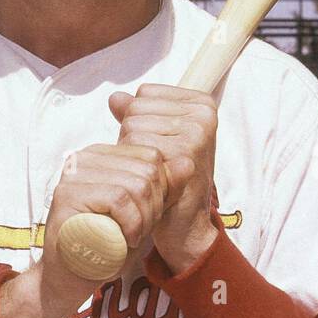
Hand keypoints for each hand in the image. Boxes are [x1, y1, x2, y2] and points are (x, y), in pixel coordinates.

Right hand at [41, 143, 169, 296]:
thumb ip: (164, 188)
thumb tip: (187, 162)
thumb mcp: (144, 213)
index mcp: (101, 154)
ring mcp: (74, 174)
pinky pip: (118, 199)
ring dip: (144, 219)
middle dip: (154, 206)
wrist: (72, 277)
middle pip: (147, 169)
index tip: (148, 216)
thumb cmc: (106, 245)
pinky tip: (124, 240)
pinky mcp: (68, 194)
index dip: (161, 189)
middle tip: (140, 231)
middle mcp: (85, 158)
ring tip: (131, 237)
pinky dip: (131, 225)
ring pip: (137, 185)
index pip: (150, 155)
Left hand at [108, 84, 218, 271]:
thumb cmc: (171, 178)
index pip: (145, 93)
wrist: (185, 223)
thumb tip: (115, 97)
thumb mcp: (158, 138)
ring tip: (153, 171)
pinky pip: (135, 145)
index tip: (160, 144)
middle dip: (133, 137)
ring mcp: (196, 131)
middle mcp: (203, 113)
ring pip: (131, 125)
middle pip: (136, 109)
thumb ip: (137, 114)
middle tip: (155, 162)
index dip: (140, 121)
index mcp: (200, 103)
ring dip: (132, 152)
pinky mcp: (185, 151)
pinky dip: (134, 164)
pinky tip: (152, 179)